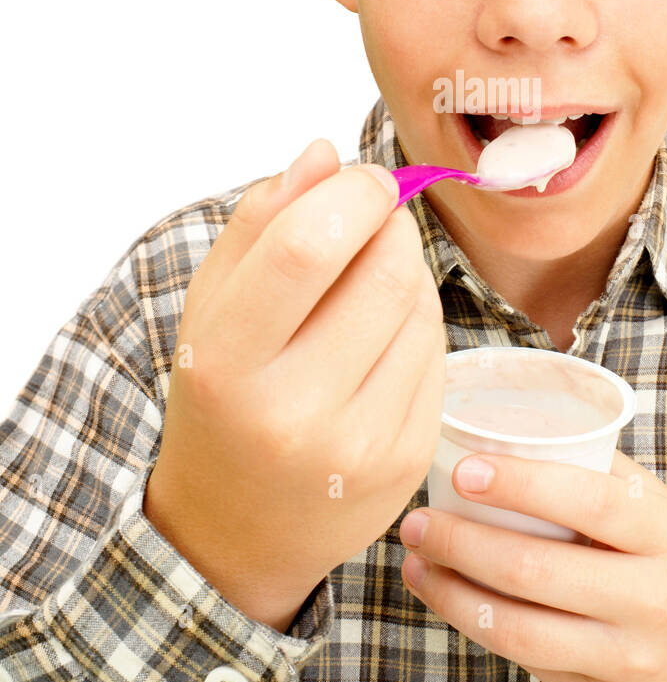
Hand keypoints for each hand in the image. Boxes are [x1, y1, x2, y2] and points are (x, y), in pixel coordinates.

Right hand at [144, 139, 446, 631]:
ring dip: (405, 272)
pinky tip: (381, 340)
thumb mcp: (212, 308)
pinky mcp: (408, 460)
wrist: (236, 529)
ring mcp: (359, 446)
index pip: (305, 248)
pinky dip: (418, 324)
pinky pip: (438, 352)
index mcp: (227, 364)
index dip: (351, 193)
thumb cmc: (222, 397)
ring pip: (421, 306)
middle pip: (384, 271)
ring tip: (365, 289)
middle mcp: (293, 414)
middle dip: (390, 224)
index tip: (363, 179)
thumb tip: (326, 152)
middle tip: (373, 221)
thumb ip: (259, 221)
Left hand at [398, 449, 666, 681]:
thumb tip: (517, 436)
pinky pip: (528, 660)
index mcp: (666, 534)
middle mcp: (650, 597)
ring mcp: (627, 655)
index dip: (520, 483)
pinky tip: (451, 599)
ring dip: (453, 593)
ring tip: (416, 562)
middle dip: (461, 542)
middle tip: (417, 519)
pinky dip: (479, 627)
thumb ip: (605, 483)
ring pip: (520, 628)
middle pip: (537, 570)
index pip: (587, 500)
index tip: (465, 468)